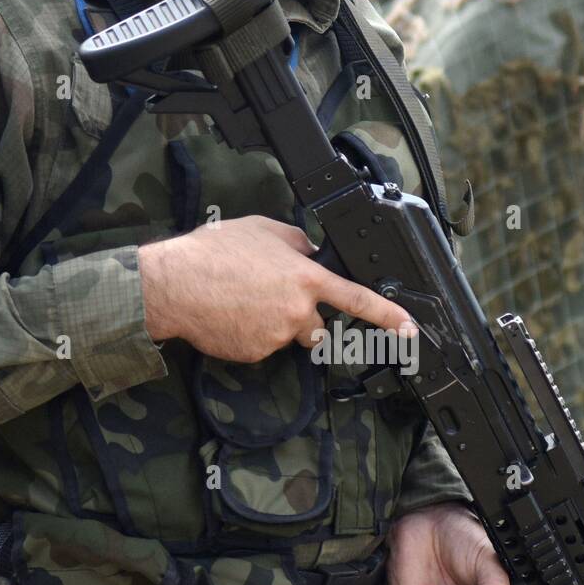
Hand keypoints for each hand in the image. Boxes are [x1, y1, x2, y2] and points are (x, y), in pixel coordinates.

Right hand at [137, 216, 416, 362]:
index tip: (409, 329)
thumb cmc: (214, 253)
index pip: (359, 300)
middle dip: (303, 318)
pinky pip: (262, 347)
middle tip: (269, 298)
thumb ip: (298, 244)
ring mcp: (277, 336)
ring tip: (242, 303)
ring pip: (287, 336)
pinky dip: (250, 335)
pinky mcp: (256, 354)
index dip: (388, 316)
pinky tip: (230, 317)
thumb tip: (310, 253)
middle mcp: (297, 311)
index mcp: (306, 278)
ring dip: (274, 324)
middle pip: (318, 327)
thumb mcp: (264, 230)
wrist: (174, 285)